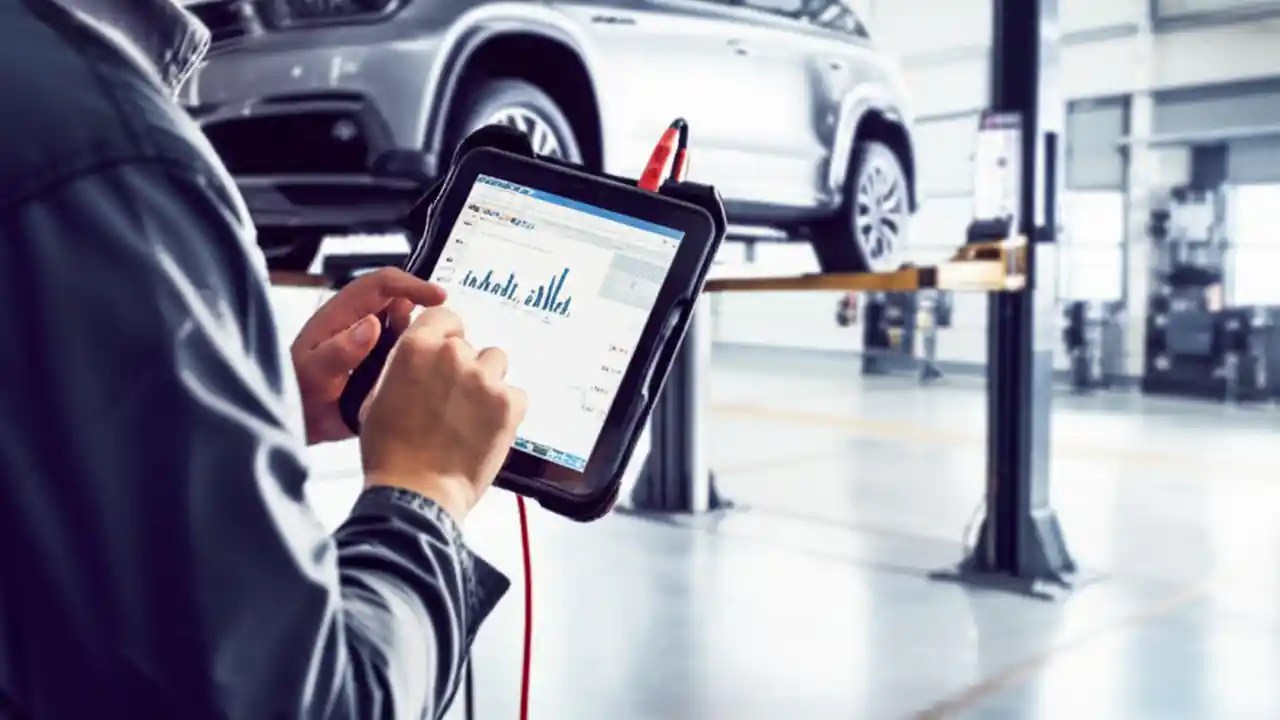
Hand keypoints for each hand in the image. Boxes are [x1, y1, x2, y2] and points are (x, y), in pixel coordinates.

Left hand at [292, 268, 446, 444]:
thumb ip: (338, 351)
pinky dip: (419, 356)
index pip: (382, 283)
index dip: (411, 285)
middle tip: (441, 338)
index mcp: (342, 313)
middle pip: (401, 301)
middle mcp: (361, 322)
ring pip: (407, 327)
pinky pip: (406, 351)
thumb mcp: (313, 373)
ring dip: (422, 337)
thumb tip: (373, 324)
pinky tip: (428, 374)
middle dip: (424, 312)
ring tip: (433, 360)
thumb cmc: (297, 393)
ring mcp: (372, 342)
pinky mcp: (380, 362)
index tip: (439, 299)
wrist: (294, 424)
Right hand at [360, 306, 526, 520]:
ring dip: (487, 382)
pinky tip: (487, 429)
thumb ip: (401, 368)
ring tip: (472, 413)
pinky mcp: (509, 405)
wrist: (416, 493)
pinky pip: (516, 394)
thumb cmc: (390, 452)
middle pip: (469, 346)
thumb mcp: (377, 398)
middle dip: (463, 367)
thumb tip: (416, 358)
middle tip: (452, 399)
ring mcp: (485, 380)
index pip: (444, 316)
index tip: (446, 349)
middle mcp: (453, 356)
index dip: (446, 333)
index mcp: (416, 348)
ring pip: (496, 363)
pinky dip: (506, 409)